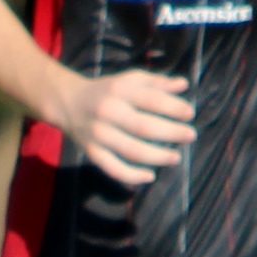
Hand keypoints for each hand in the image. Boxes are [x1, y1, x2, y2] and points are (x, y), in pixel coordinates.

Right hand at [51, 67, 195, 186]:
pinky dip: (131, 176)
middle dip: (171, 132)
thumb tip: (183, 85)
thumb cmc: (106, 90)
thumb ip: (155, 82)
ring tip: (176, 157)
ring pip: (131, 150)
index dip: (173, 107)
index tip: (190, 114)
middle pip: (144, 127)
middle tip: (190, 135)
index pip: (151, 99)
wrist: (67, 102)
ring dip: (157, 156)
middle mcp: (107, 112)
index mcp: (118, 90)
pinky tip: (149, 176)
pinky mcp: (91, 152)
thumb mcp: (128, 79)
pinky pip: (112, 168)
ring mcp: (98, 134)